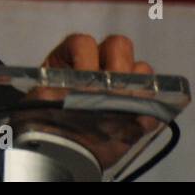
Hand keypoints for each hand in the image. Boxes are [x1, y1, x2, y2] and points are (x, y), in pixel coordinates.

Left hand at [16, 33, 159, 171]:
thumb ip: (54, 93)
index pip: (83, 42)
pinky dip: (148, 111)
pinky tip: (132, 123)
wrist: (59, 152)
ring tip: (117, 106)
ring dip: (133, 86)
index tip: (79, 78)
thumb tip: (81, 92)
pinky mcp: (139, 108)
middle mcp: (98, 65)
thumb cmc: (43, 121)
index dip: (84, 57)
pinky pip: (155, 101)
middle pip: (119, 46)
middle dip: (115, 64)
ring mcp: (121, 84)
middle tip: (106, 90)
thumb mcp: (40, 103)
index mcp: (70, 58)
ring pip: (141, 69)